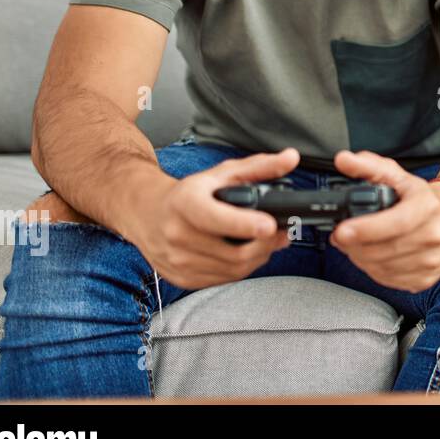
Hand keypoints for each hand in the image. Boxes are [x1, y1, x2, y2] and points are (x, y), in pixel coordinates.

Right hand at [134, 148, 296, 290]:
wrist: (147, 213)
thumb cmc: (190, 192)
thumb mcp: (222, 173)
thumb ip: (260, 167)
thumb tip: (291, 158)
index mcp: (185, 203)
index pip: (215, 218)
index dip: (245, 224)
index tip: (270, 224)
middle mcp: (177, 234)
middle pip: (232, 252)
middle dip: (265, 244)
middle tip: (281, 233)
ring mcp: (177, 260)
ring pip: (232, 270)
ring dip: (257, 257)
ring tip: (267, 242)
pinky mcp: (181, 278)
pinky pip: (222, 280)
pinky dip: (241, 269)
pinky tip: (247, 253)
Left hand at [329, 149, 439, 292]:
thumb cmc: (420, 197)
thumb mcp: (396, 175)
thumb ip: (367, 167)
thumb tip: (344, 160)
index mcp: (428, 206)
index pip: (396, 223)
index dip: (366, 230)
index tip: (342, 230)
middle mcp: (435, 234)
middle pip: (385, 250)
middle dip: (355, 245)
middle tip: (341, 236)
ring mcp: (433, 259)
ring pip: (384, 268)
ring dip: (361, 258)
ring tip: (356, 244)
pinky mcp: (427, 278)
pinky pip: (390, 280)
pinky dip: (374, 270)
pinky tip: (373, 256)